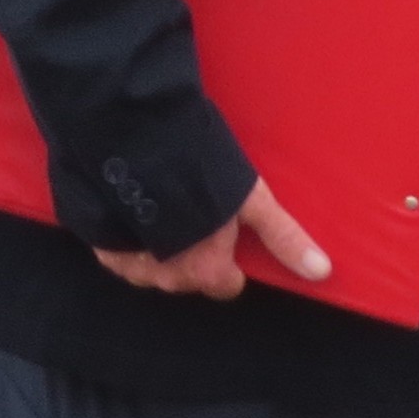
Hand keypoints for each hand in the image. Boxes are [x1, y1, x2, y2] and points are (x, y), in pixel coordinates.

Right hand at [91, 179, 328, 299]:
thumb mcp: (250, 196)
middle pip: (187, 275)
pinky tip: (131, 200)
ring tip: (162, 200)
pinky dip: (124, 233)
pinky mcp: (96, 241)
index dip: (230, 257)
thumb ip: (283, 237)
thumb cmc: (197, 164)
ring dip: (156, 243)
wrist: (130, 133)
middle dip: (192, 249)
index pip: (225, 284)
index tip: (226, 228)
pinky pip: (117, 250)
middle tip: (194, 207)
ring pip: (150, 266)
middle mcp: (163, 277)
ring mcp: (125, 261)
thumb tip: (322, 272)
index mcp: (202, 269)